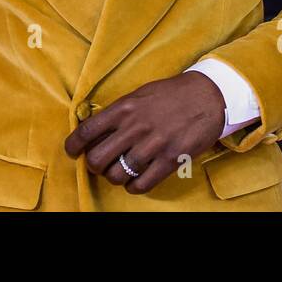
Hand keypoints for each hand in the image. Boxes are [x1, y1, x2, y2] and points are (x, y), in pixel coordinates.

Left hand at [62, 71, 226, 194]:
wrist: (208, 95)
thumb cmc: (171, 94)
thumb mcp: (139, 95)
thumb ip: (119, 112)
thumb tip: (96, 130)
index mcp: (124, 108)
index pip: (87, 131)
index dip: (73, 145)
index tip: (72, 151)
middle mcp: (135, 126)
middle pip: (97, 159)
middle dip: (94, 166)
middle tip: (100, 164)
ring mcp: (153, 145)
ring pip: (117, 175)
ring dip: (114, 177)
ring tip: (120, 171)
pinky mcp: (171, 159)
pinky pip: (142, 184)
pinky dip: (133, 187)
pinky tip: (135, 180)